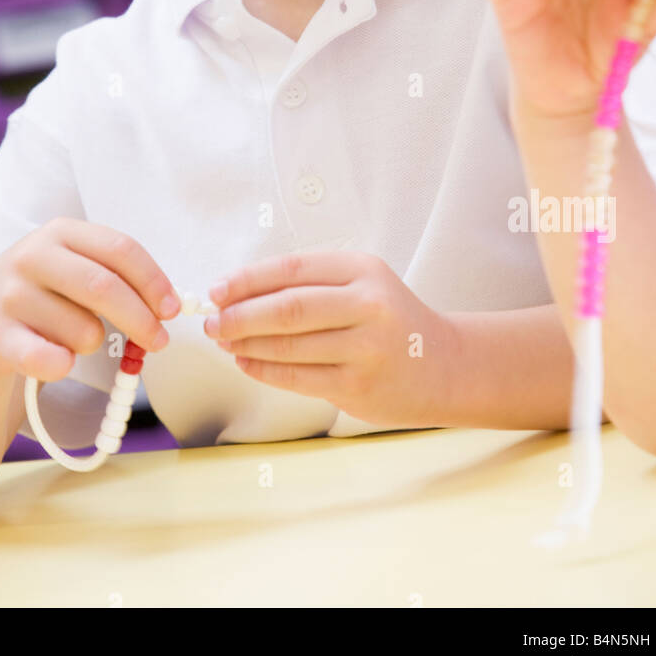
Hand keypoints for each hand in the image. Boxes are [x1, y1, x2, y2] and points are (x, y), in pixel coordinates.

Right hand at [0, 218, 180, 382]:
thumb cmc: (40, 293)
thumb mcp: (71, 267)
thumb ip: (115, 275)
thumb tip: (168, 305)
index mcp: (61, 231)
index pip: (121, 249)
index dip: (154, 280)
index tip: (173, 309)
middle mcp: (32, 256)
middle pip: (104, 288)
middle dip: (141, 319)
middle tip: (159, 341)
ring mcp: (10, 295)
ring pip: (84, 332)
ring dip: (92, 343)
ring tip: (73, 338)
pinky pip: (49, 359)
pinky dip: (64, 365)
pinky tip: (60, 361)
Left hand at [203, 250, 458, 428]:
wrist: (443, 365)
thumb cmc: (389, 320)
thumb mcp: (361, 284)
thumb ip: (310, 284)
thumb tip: (238, 292)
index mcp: (363, 270)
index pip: (292, 269)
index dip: (247, 280)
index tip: (216, 290)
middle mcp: (369, 305)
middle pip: (288, 308)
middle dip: (240, 315)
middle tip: (212, 321)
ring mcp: (366, 348)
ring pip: (289, 345)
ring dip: (246, 344)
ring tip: (223, 341)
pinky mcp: (358, 386)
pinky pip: (297, 377)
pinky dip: (264, 369)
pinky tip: (246, 362)